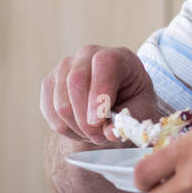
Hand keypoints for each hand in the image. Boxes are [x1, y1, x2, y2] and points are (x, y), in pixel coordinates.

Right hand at [40, 44, 156, 144]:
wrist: (117, 102)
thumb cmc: (133, 102)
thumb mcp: (142, 111)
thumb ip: (128, 120)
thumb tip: (110, 133)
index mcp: (117, 56)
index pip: (104, 64)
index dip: (99, 94)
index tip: (98, 121)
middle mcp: (87, 56)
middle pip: (76, 83)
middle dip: (86, 119)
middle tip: (99, 136)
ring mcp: (64, 68)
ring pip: (61, 103)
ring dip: (77, 127)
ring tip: (94, 133)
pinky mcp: (49, 84)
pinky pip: (50, 111)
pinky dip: (65, 128)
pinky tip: (80, 129)